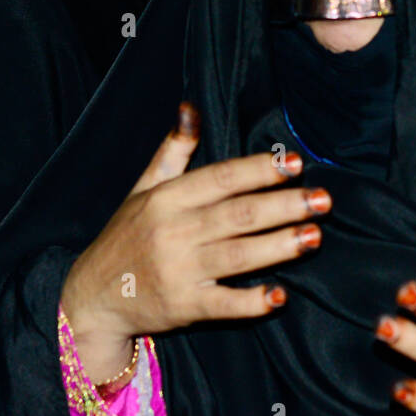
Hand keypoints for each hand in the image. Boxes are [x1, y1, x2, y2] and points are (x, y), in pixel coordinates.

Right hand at [59, 104, 327, 382]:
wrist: (92, 296)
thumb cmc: (126, 235)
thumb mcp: (143, 188)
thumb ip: (173, 150)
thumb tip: (191, 108)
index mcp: (167, 198)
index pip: (221, 178)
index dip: (259, 169)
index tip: (296, 163)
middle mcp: (174, 232)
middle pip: (238, 215)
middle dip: (284, 206)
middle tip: (323, 199)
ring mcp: (179, 271)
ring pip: (238, 255)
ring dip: (279, 246)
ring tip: (314, 235)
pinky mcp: (184, 307)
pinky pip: (223, 304)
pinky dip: (251, 301)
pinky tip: (278, 295)